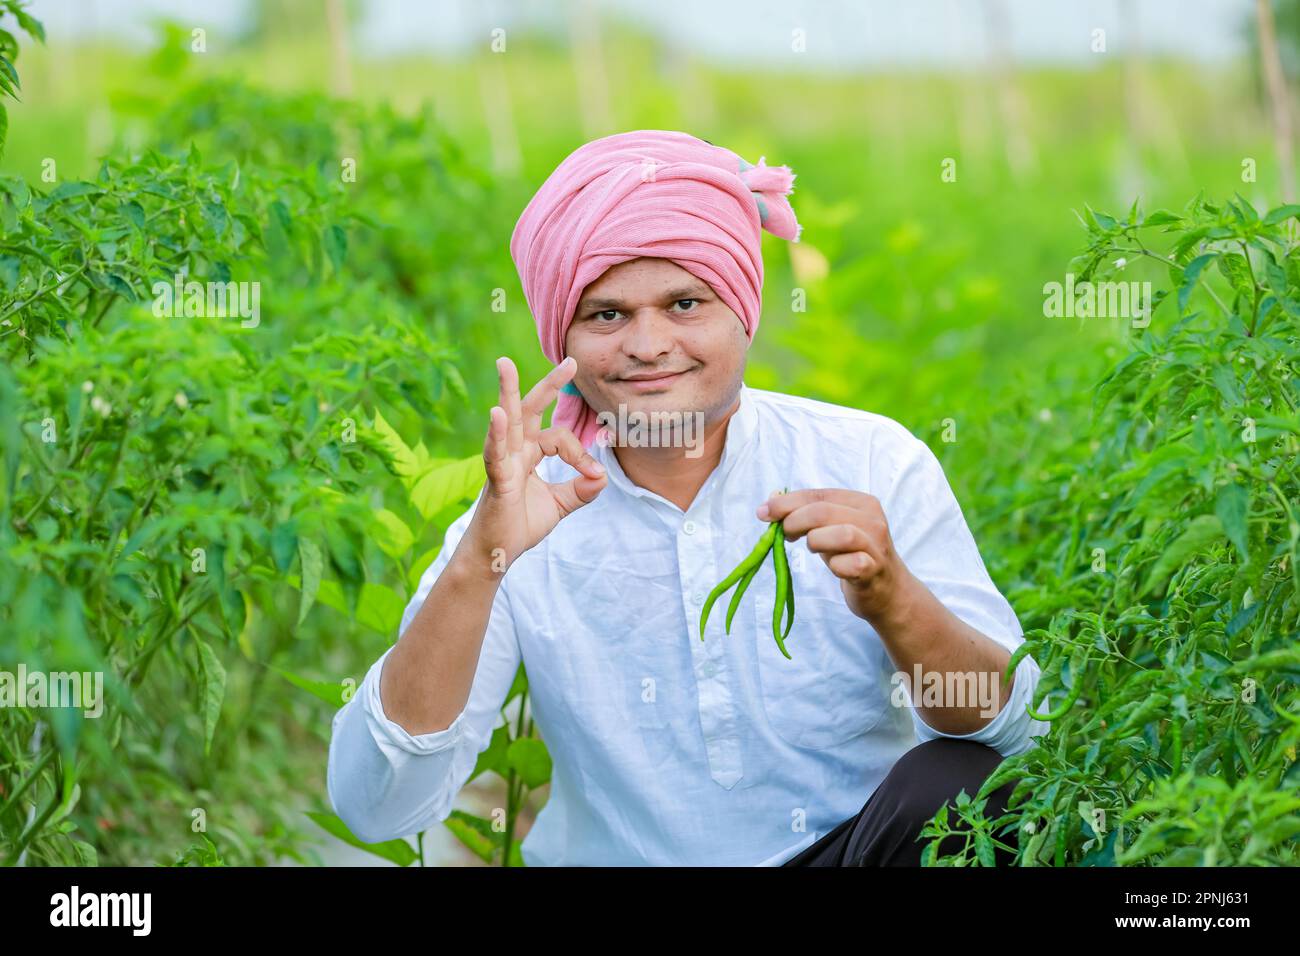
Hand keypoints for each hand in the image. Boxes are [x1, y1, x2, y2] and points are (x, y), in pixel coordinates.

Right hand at [459, 355, 606, 575]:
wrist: (497, 555)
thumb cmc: (520, 525)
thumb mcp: (559, 505)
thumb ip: (580, 490)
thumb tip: (602, 476)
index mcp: (529, 453)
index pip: (559, 437)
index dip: (581, 453)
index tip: (594, 474)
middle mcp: (514, 451)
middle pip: (531, 410)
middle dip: (549, 385)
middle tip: (570, 360)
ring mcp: (502, 463)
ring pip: (508, 421)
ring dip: (507, 392)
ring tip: (504, 364)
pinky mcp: (495, 480)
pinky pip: (495, 454)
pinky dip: (495, 433)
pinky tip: (497, 413)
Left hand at [757, 488, 915, 626]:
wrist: (887, 591)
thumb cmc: (853, 555)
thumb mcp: (830, 530)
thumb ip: (804, 513)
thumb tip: (772, 497)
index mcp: (861, 502)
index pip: (818, 495)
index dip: (787, 502)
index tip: (764, 512)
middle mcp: (872, 520)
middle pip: (824, 511)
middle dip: (794, 520)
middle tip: (784, 534)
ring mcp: (876, 546)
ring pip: (841, 534)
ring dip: (816, 541)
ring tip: (812, 549)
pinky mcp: (875, 571)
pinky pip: (852, 564)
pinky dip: (836, 565)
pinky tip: (835, 567)